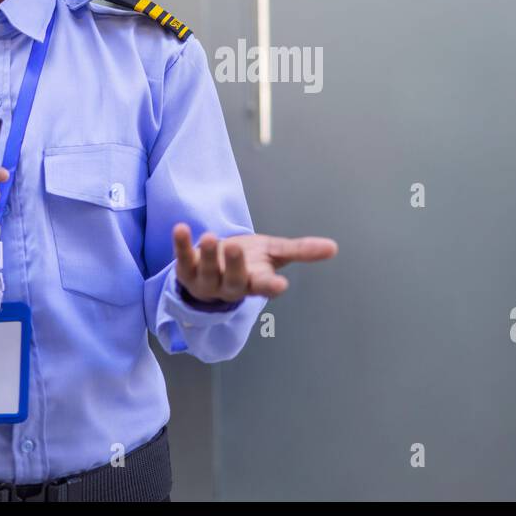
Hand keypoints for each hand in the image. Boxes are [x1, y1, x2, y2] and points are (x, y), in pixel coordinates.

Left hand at [172, 222, 337, 302]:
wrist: (214, 267)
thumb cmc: (249, 260)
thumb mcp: (274, 253)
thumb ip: (301, 250)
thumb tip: (334, 247)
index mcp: (256, 282)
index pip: (265, 287)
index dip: (271, 286)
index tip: (280, 285)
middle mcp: (231, 285)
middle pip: (234, 280)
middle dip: (235, 265)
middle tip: (235, 247)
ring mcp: (207, 281)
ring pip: (207, 272)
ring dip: (208, 255)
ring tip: (211, 237)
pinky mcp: (186, 270)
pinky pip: (183, 259)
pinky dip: (181, 245)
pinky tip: (181, 229)